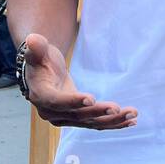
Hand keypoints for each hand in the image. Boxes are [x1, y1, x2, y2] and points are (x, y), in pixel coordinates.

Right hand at [21, 33, 136, 129]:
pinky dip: (114, 123)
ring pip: (91, 122)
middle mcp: (52, 112)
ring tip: (132, 114)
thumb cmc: (40, 59)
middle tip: (117, 108)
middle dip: (98, 112)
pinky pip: (97, 124)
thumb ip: (36, 47)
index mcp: (41, 95)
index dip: (73, 101)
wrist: (42, 72)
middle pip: (78, 115)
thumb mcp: (37, 50)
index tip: (91, 99)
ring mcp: (66, 118)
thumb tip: (31, 39)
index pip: (57, 101)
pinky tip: (130, 122)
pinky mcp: (78, 119)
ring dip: (112, 120)